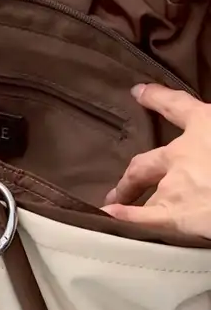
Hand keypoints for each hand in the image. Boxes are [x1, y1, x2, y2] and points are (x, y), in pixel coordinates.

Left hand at [102, 84, 210, 239]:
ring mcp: (176, 184)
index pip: (178, 107)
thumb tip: (200, 156)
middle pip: (147, 162)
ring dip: (130, 197)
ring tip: (116, 205)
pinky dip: (123, 216)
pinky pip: (144, 216)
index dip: (157, 98)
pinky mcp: (176, 212)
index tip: (139, 92)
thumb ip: (205, 126)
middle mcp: (183, 154)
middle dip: (133, 173)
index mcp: (206, 124)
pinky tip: (108, 214)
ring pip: (147, 191)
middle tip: (122, 181)